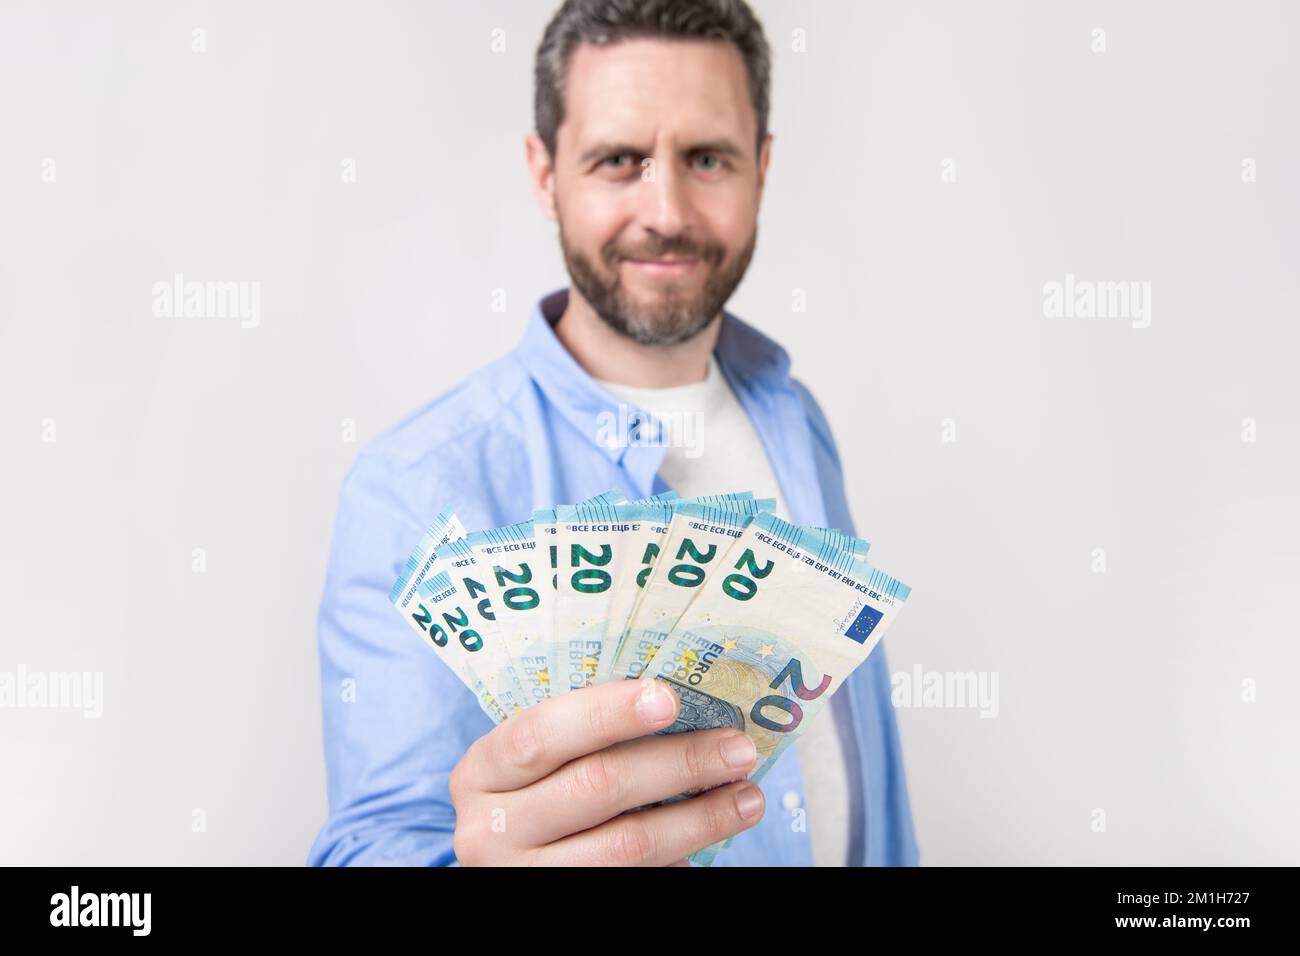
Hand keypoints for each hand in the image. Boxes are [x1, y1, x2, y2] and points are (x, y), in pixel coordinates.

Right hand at [449, 678, 764, 864]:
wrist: (508, 866)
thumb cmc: (533, 796)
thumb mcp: (533, 766)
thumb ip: (582, 738)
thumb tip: (678, 706)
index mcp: (481, 773)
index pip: (541, 734)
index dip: (606, 713)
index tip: (668, 698)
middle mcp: (489, 830)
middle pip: (596, 787)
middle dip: (678, 762)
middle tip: (736, 747)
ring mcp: (524, 877)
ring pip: (626, 845)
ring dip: (700, 818)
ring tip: (747, 797)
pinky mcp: (563, 908)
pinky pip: (634, 880)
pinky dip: (681, 856)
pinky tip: (712, 834)